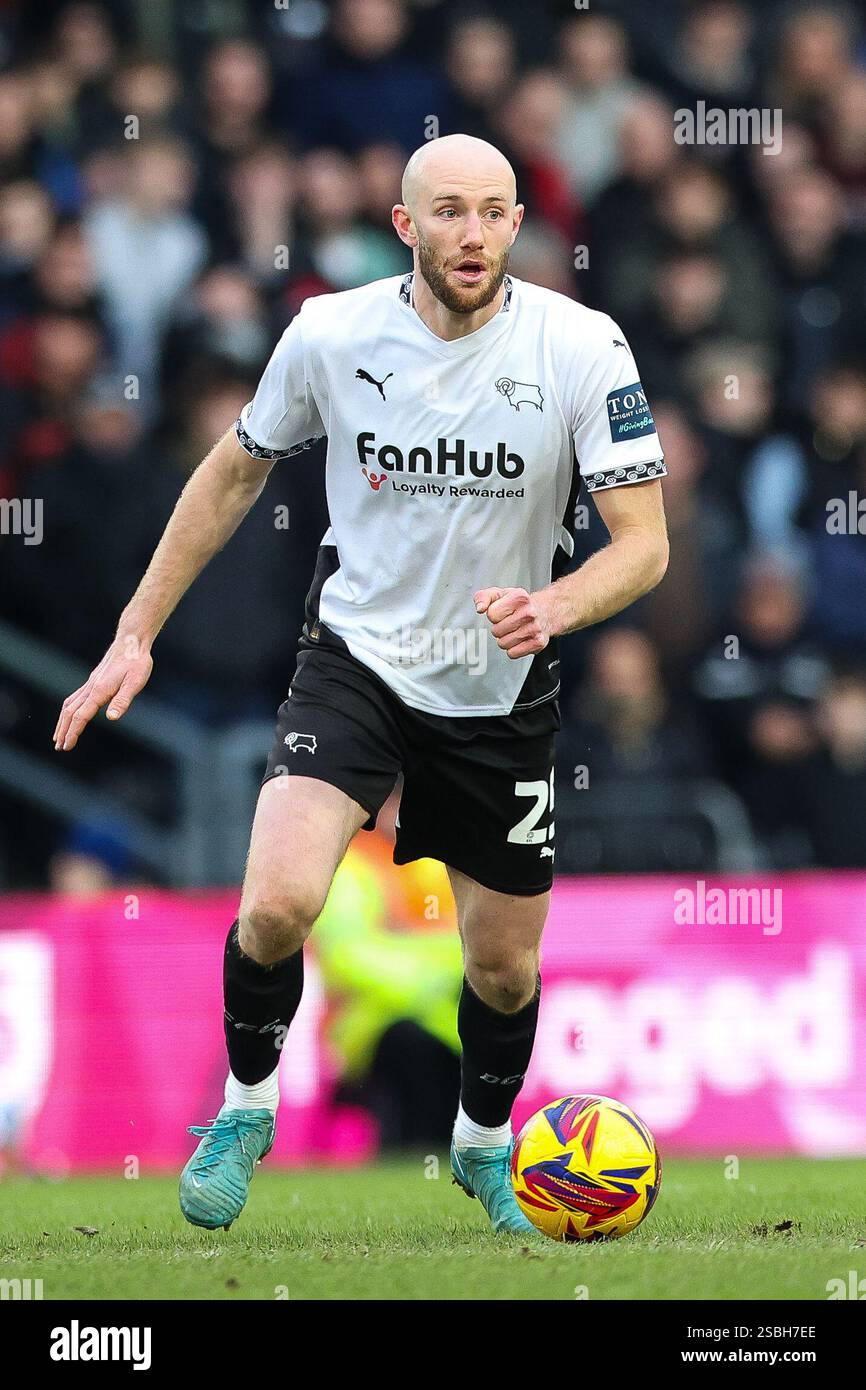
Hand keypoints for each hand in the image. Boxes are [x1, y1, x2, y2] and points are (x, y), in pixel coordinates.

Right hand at [54, 634, 152, 750]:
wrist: (131, 641)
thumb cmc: (136, 662)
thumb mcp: (135, 682)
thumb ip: (122, 700)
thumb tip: (111, 718)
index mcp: (99, 690)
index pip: (81, 715)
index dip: (73, 732)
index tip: (67, 746)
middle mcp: (91, 687)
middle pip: (70, 712)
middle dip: (64, 730)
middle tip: (59, 747)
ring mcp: (90, 683)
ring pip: (70, 704)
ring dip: (63, 721)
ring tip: (58, 736)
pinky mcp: (93, 681)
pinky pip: (75, 698)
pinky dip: (68, 710)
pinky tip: (70, 715)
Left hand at [474, 586, 552, 659]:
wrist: (546, 612)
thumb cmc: (520, 604)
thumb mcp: (500, 594)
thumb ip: (484, 597)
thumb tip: (480, 608)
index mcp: (519, 597)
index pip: (491, 614)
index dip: (494, 614)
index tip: (503, 612)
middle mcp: (529, 612)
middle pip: (496, 631)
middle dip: (499, 628)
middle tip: (509, 622)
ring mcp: (535, 628)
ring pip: (503, 644)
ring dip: (505, 639)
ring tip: (515, 630)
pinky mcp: (537, 643)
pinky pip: (512, 653)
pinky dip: (513, 649)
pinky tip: (520, 639)